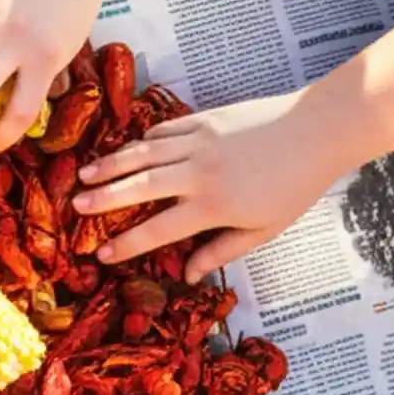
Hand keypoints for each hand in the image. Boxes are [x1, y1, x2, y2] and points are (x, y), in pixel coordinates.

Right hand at [72, 93, 329, 283]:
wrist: (318, 131)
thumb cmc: (295, 187)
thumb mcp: (263, 230)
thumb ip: (221, 251)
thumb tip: (187, 275)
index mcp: (212, 206)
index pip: (158, 230)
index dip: (126, 243)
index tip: (101, 254)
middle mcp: (197, 173)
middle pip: (139, 188)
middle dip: (104, 198)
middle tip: (75, 206)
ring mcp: (198, 142)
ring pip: (143, 154)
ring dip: (112, 165)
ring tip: (85, 174)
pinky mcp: (203, 119)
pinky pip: (162, 131)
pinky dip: (141, 141)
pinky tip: (125, 150)